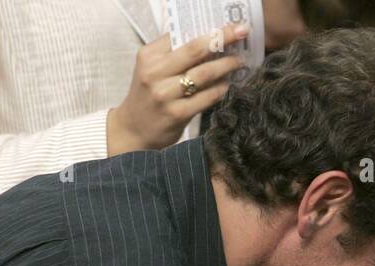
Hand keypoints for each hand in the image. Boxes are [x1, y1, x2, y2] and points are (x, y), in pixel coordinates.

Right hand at [107, 24, 247, 153]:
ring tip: (239, 62)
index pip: (181, 34)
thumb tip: (207, 39)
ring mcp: (165, 94)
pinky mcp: (177, 114)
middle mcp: (154, 73)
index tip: (229, 27)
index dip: (208, 29)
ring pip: (203, 74)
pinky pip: (206, 98)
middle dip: (222, 39)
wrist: (133, 129)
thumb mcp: (152, 69)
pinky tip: (227, 85)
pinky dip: (220, 89)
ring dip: (226, 65)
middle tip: (241, 33)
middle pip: (195, 50)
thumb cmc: (148, 95)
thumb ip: (172, 54)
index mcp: (149, 56)